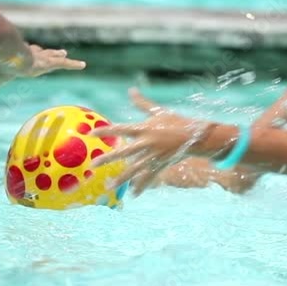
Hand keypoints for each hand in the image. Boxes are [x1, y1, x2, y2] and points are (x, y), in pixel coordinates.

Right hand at [0, 44, 85, 103]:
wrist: (9, 55)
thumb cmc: (1, 67)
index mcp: (21, 63)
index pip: (28, 59)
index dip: (30, 57)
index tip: (32, 57)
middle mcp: (32, 58)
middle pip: (41, 55)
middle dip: (46, 53)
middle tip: (53, 53)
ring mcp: (42, 59)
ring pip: (52, 57)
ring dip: (58, 56)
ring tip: (64, 54)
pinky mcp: (49, 62)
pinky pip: (64, 64)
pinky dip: (73, 65)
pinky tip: (84, 66)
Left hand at [90, 88, 214, 196]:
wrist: (196, 137)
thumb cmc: (176, 121)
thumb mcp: (159, 112)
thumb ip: (142, 104)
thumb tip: (131, 90)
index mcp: (145, 128)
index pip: (121, 129)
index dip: (106, 130)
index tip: (90, 133)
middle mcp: (148, 143)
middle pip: (124, 152)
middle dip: (108, 158)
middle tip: (93, 164)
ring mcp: (154, 156)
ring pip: (134, 169)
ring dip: (121, 179)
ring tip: (108, 186)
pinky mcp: (161, 164)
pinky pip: (149, 177)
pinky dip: (142, 186)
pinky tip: (133, 195)